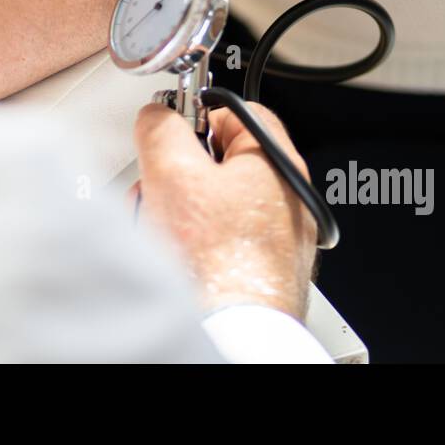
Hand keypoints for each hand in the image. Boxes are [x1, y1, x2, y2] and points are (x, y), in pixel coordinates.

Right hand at [132, 102, 316, 318]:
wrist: (232, 333)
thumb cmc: (218, 263)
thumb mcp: (173, 172)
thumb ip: (161, 128)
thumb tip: (156, 114)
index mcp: (278, 163)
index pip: (234, 111)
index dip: (195, 116)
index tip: (170, 133)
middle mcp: (287, 199)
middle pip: (218, 161)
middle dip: (176, 175)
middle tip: (159, 189)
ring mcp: (276, 238)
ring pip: (212, 204)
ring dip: (177, 211)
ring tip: (162, 232)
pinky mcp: (258, 269)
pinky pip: (218, 240)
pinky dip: (191, 244)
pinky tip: (174, 258)